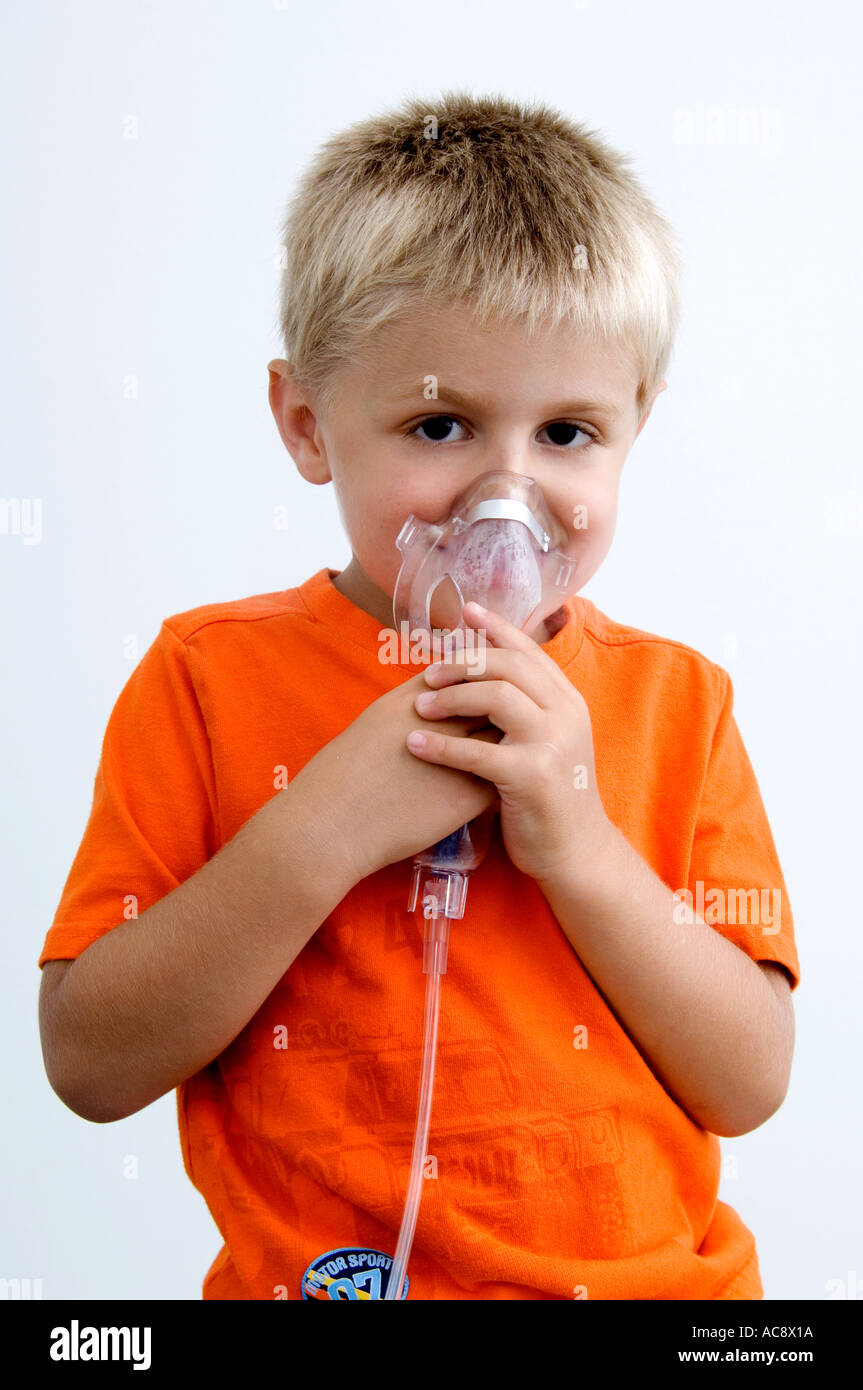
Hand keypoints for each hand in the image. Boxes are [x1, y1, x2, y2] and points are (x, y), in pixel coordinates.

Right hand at [281, 663, 502, 883]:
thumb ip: (409, 707)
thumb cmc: (339, 776)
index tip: (495, 686)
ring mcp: (461, 758)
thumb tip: (432, 701)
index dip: (484, 679)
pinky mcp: (469, 795)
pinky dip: (511, 773)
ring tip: (520, 744)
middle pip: (494, 699)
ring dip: (515, 738)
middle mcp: (444, 722)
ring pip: (506, 737)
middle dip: (507, 704)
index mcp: (416, 700)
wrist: (332, 823)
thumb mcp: (375, 722)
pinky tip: (513, 780)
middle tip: (519, 713)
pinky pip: (503, 777)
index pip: (468, 675)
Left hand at [405, 601, 613, 884]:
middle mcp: (566, 715)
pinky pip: (477, 751)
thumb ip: (528, 709)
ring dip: (452, 697)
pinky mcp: (532, 777)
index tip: (465, 612)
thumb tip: (486, 675)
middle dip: (463, 662)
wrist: (576, 852)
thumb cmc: (549, 797)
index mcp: (568, 701)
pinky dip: (441, 745)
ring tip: (419, 706)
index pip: (529, 651)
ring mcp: (553, 744)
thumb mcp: (547, 742)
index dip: (496, 628)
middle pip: (510, 665)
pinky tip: (415, 743)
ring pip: (496, 697)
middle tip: (428, 672)